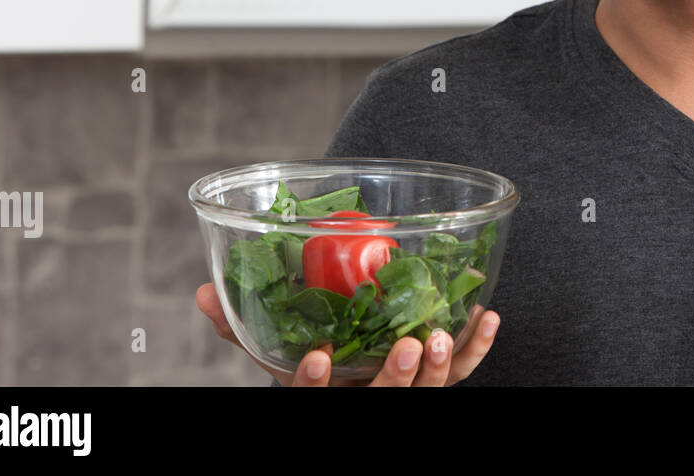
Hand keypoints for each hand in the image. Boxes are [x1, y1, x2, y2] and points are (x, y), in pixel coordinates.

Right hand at [195, 283, 499, 386]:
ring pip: (426, 393)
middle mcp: (366, 397)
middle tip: (409, 345)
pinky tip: (488, 317)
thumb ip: (243, 322)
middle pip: (383, 401)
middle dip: (397, 378)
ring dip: (439, 367)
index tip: (316, 357)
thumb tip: (205, 292)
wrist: (359, 370)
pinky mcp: (439, 378)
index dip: (314, 383)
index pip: (315, 398)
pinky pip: (464, 370)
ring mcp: (406, 390)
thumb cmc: (318, 354)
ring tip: (442, 335)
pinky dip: (479, 346)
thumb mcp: (277, 345)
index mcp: (326, 392)